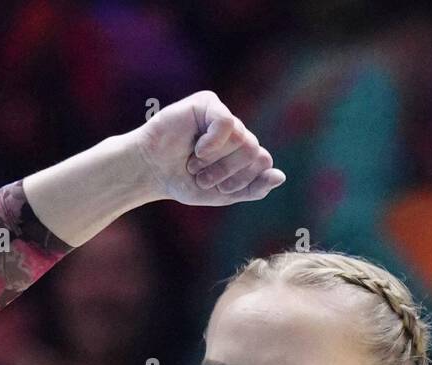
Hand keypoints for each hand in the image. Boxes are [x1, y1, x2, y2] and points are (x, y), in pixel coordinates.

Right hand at [131, 90, 284, 206]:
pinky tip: (198, 149)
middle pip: (255, 151)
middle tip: (203, 176)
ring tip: (195, 163)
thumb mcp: (224, 194)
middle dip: (229, 172)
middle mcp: (237, 131)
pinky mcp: (207, 103)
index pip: (264, 162)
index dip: (242, 180)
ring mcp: (223, 115)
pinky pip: (227, 122)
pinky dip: (213, 143)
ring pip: (242, 138)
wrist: (151, 172)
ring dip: (216, 161)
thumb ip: (254, 188)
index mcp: (244, 151)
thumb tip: (280, 176)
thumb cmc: (184, 181)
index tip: (218, 188)